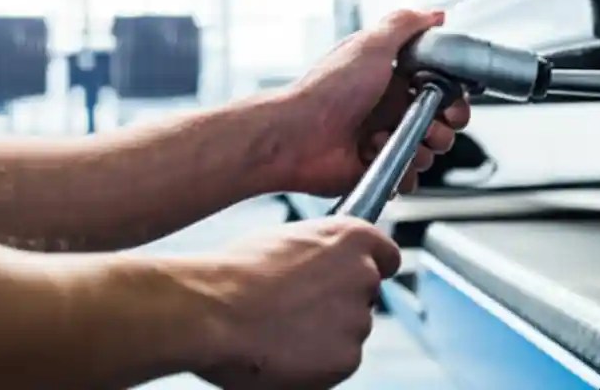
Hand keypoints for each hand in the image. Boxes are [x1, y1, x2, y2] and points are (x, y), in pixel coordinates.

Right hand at [183, 218, 399, 388]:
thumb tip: (321, 262)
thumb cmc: (235, 273)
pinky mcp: (347, 359)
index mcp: (352, 237)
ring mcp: (358, 319)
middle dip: (341, 304)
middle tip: (300, 310)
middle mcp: (363, 276)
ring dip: (326, 334)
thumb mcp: (285, 240)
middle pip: (366, 296)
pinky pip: (338, 361)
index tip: (350, 280)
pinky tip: (284, 352)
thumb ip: (319, 251)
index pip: (387, 256)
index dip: (369, 269)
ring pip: (350, 331)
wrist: (213, 312)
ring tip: (281, 331)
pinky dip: (317, 363)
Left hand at [280, 10, 471, 196]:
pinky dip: (402, 171)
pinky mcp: (377, 168)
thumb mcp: (371, 44)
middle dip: (444, 127)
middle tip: (431, 125)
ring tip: (394, 140)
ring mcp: (384, 140)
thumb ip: (406, 24)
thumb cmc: (327, 89)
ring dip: (421, 149)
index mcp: (392, 79)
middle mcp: (390, 110)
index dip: (453, 96)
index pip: (440, 88)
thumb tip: (435, 14)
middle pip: (441, 123)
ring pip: (428, 152)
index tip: (453, 101)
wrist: (295, 135)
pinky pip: (408, 176)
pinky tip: (377, 155)